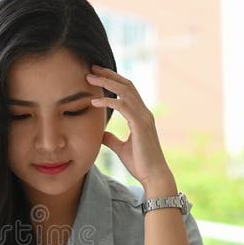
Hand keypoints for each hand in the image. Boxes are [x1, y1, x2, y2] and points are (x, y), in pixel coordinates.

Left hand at [86, 66, 174, 192]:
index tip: (96, 75)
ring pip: (125, 91)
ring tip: (90, 78)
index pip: (126, 91)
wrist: (153, 176)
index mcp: (140, 116)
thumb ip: (111, 139)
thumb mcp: (121, 148)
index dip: (112, 81)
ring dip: (106, 83)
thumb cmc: (140, 164)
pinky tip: (94, 102)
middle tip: (91, 68)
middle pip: (126, 85)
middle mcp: (144, 113)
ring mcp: (143, 118)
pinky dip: (108, 102)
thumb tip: (101, 134)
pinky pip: (123, 107)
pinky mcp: (140, 125)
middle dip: (108, 75)